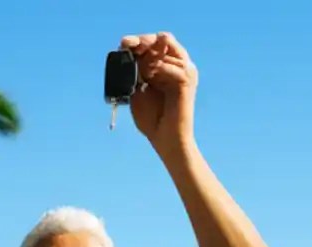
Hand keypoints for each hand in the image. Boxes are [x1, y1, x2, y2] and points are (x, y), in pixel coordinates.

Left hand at [121, 32, 197, 155]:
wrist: (166, 140)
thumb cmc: (152, 119)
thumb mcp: (136, 92)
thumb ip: (134, 73)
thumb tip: (126, 53)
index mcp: (165, 66)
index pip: (153, 44)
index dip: (138, 41)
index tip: (123, 42)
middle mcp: (177, 65)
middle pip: (163, 40)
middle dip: (143, 41)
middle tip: (127, 43)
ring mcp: (185, 72)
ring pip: (169, 49)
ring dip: (151, 54)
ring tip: (140, 69)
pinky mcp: (188, 82)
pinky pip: (176, 67)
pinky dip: (161, 67)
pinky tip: (149, 73)